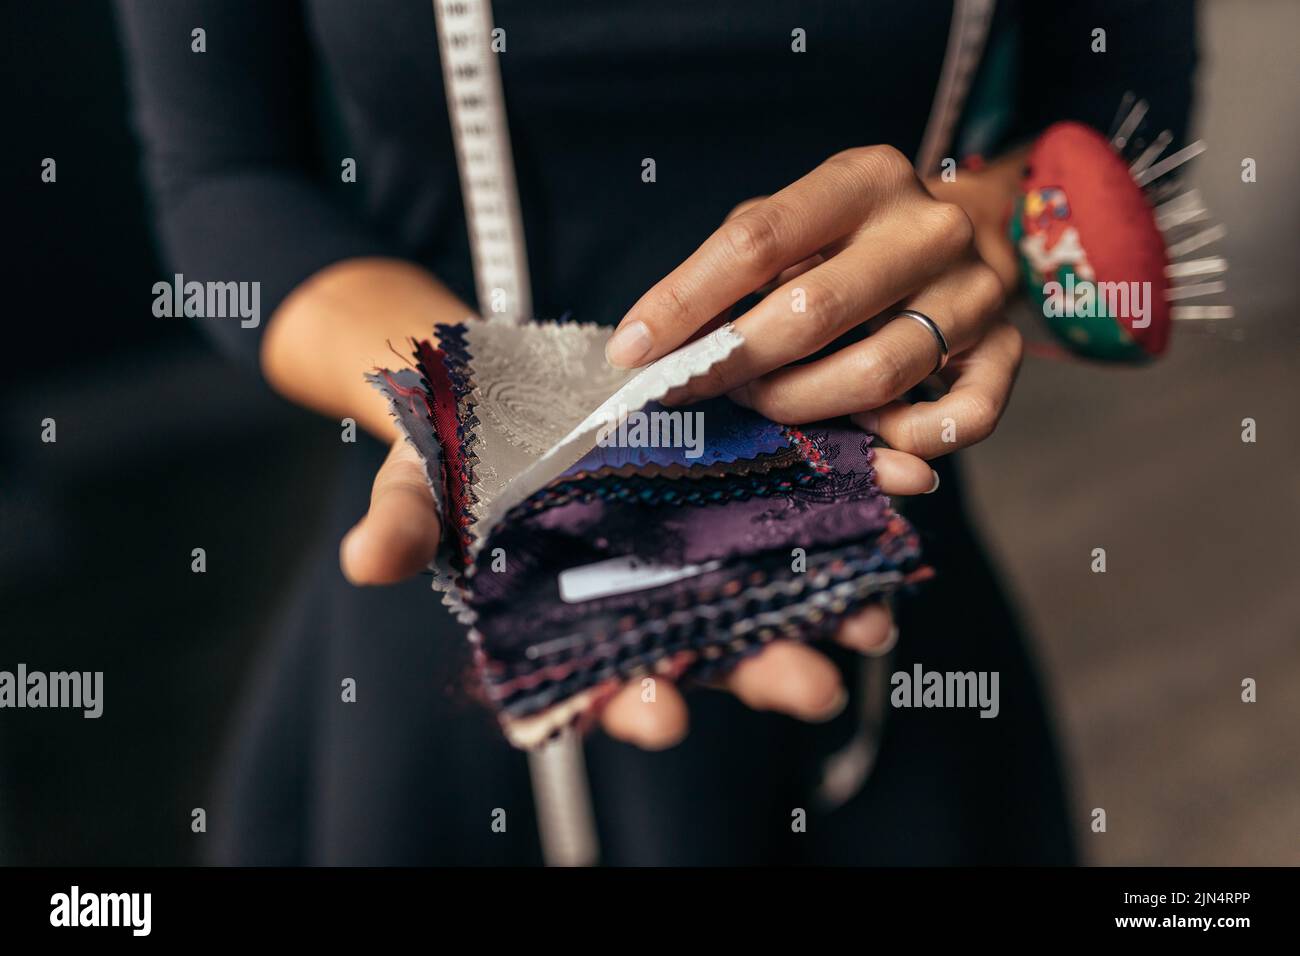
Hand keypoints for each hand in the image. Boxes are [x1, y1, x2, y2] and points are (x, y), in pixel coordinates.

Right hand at [340, 436, 905, 750]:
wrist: (499, 387)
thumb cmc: (453, 453)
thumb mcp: (420, 483)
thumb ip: (407, 526)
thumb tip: (365, 563)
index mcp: (576, 620)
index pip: (607, 682)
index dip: (634, 704)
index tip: (660, 710)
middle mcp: (649, 595)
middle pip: (713, 652)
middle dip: (761, 672)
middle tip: (811, 687)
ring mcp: (700, 543)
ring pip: (772, 591)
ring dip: (827, 605)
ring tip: (875, 616)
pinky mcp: (737, 482)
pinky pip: (800, 502)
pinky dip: (849, 501)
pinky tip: (897, 496)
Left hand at [605, 144, 1022, 458]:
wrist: (970, 231)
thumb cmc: (848, 241)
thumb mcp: (789, 229)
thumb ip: (728, 275)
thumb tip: (646, 346)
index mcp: (864, 179)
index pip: (757, 241)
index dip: (685, 303)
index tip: (633, 352)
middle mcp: (929, 228)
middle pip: (814, 311)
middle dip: (738, 365)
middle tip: (698, 392)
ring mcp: (976, 290)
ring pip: (877, 373)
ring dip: (802, 407)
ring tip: (768, 406)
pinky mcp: (1005, 349)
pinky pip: (961, 419)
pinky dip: (905, 445)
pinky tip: (868, 443)